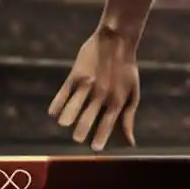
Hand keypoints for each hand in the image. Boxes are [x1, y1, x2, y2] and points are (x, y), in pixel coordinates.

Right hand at [48, 26, 140, 150]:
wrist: (116, 40)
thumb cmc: (126, 70)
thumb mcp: (133, 92)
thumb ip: (129, 117)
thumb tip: (130, 142)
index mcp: (118, 100)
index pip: (107, 126)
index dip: (99, 139)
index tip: (95, 148)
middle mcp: (102, 94)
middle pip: (85, 122)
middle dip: (79, 134)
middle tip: (77, 138)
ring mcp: (87, 85)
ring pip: (70, 110)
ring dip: (66, 121)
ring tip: (66, 123)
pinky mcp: (74, 75)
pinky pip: (61, 96)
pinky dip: (56, 107)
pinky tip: (56, 112)